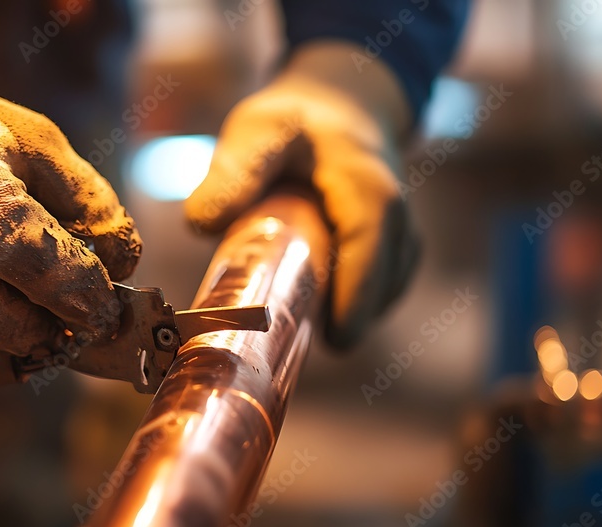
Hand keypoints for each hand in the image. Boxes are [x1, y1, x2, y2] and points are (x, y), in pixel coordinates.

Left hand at [185, 41, 417, 346]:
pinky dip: (360, 304)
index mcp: (364, 184)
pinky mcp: (394, 243)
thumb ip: (233, 172)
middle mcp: (395, 208)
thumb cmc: (295, 120)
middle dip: (354, 316)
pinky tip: (325, 318)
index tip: (337, 337)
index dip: (358, 294)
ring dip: (356, 312)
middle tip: (307, 348)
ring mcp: (400, 227)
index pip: (371, 243)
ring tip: (309, 335)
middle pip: (386, 276)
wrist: (340, 103)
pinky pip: (385, 283)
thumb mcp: (257, 131)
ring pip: (389, 284)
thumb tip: (201, 223)